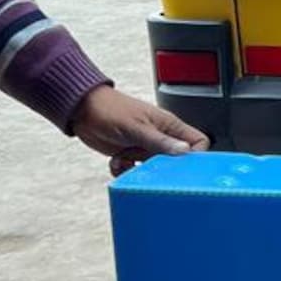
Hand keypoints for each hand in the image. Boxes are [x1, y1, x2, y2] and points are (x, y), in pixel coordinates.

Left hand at [71, 84, 209, 175]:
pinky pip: (136, 171)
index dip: (195, 155)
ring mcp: (146, 147)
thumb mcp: (136, 127)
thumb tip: (185, 151)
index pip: (198, 142)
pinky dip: (125, 171)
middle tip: (146, 165)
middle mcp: (161, 137)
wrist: (82, 109)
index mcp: (169, 125)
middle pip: (176, 161)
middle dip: (161, 169)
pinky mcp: (131, 155)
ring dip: (140, 171)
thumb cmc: (109, 109)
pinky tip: (117, 161)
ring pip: (155, 169)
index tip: (180, 164)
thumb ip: (160, 141)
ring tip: (126, 160)